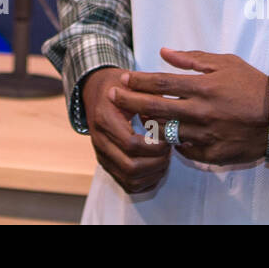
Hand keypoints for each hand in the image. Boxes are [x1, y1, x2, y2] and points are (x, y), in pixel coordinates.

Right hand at [82, 65, 171, 194]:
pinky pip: (127, 184)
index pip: (131, 144)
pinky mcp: (107, 164)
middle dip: (157, 163)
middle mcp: (100, 140)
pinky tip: (157, 168)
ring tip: (165, 158)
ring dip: (153, 173)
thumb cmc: (118, 85)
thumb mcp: (133, 83)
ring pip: (130, 179)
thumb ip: (151, 96)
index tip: (169, 137)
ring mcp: (102, 154)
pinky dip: (146, 182)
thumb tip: (173, 115)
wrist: (95, 90)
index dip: (155, 146)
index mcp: (105, 118)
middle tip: (169, 150)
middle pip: (131, 167)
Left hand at [111, 48, 268, 166]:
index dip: (138, 81)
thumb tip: (164, 51)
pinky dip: (172, 143)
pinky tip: (164, 136)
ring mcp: (205, 135)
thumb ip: (192, 58)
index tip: (123, 79)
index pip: (161, 82)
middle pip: (155, 107)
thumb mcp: (225, 63)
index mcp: (203, 87)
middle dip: (129, 102)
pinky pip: (184, 150)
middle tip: (112, 96)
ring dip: (146, 125)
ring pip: (165, 132)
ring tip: (134, 118)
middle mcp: (200, 111)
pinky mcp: (212, 154)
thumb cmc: (252, 86)